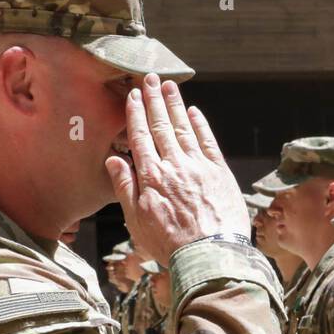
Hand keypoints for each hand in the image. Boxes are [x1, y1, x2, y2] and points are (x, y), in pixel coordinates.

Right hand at [106, 75, 247, 263]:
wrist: (210, 254)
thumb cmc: (170, 244)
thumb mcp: (137, 221)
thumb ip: (125, 188)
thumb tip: (113, 160)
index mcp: (151, 176)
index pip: (141, 137)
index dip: (136, 114)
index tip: (133, 95)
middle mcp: (174, 165)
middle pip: (161, 126)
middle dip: (154, 100)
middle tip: (150, 78)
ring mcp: (199, 167)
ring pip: (184, 129)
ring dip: (176, 105)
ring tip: (170, 86)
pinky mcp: (220, 173)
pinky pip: (208, 142)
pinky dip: (200, 125)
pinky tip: (194, 112)